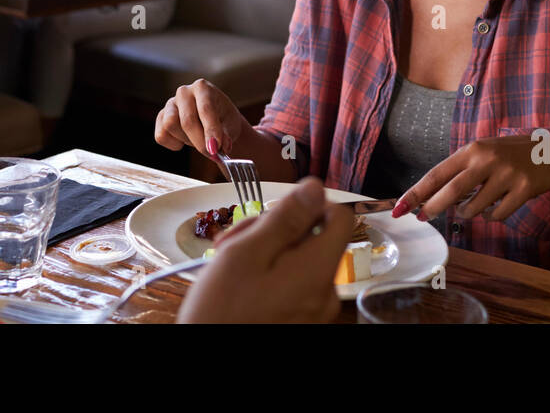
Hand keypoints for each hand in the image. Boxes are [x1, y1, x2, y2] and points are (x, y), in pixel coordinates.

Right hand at [155, 78, 251, 157]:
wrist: (216, 121)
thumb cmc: (224, 120)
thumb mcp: (231, 126)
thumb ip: (226, 136)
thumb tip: (217, 147)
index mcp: (203, 87)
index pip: (205, 109)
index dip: (210, 130)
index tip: (216, 148)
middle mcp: (184, 92)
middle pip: (187, 120)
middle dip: (200, 141)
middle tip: (212, 154)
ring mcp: (170, 104)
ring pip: (171, 125)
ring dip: (187, 139)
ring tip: (199, 139)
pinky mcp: (161, 117)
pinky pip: (161, 136)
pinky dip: (174, 144)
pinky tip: (186, 140)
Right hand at [177, 178, 352, 322]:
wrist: (209, 362)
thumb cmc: (221, 311)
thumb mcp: (246, 254)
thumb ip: (285, 219)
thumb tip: (315, 188)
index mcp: (317, 270)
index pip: (341, 217)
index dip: (310, 205)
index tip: (274, 212)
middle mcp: (325, 292)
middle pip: (314, 238)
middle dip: (273, 230)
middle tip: (232, 242)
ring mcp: (315, 311)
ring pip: (298, 260)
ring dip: (265, 252)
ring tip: (228, 263)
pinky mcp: (301, 321)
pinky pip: (293, 285)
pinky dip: (269, 276)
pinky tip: (239, 283)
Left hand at [394, 135, 549, 223]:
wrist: (548, 154)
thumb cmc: (506, 156)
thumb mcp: (481, 154)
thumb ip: (458, 172)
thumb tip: (429, 198)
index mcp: (472, 150)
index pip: (437, 173)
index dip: (416, 192)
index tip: (400, 207)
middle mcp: (487, 160)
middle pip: (452, 191)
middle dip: (433, 208)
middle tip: (422, 218)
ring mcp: (506, 174)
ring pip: (474, 208)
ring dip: (467, 213)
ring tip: (473, 206)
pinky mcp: (523, 189)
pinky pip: (497, 215)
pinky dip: (491, 217)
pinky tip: (497, 205)